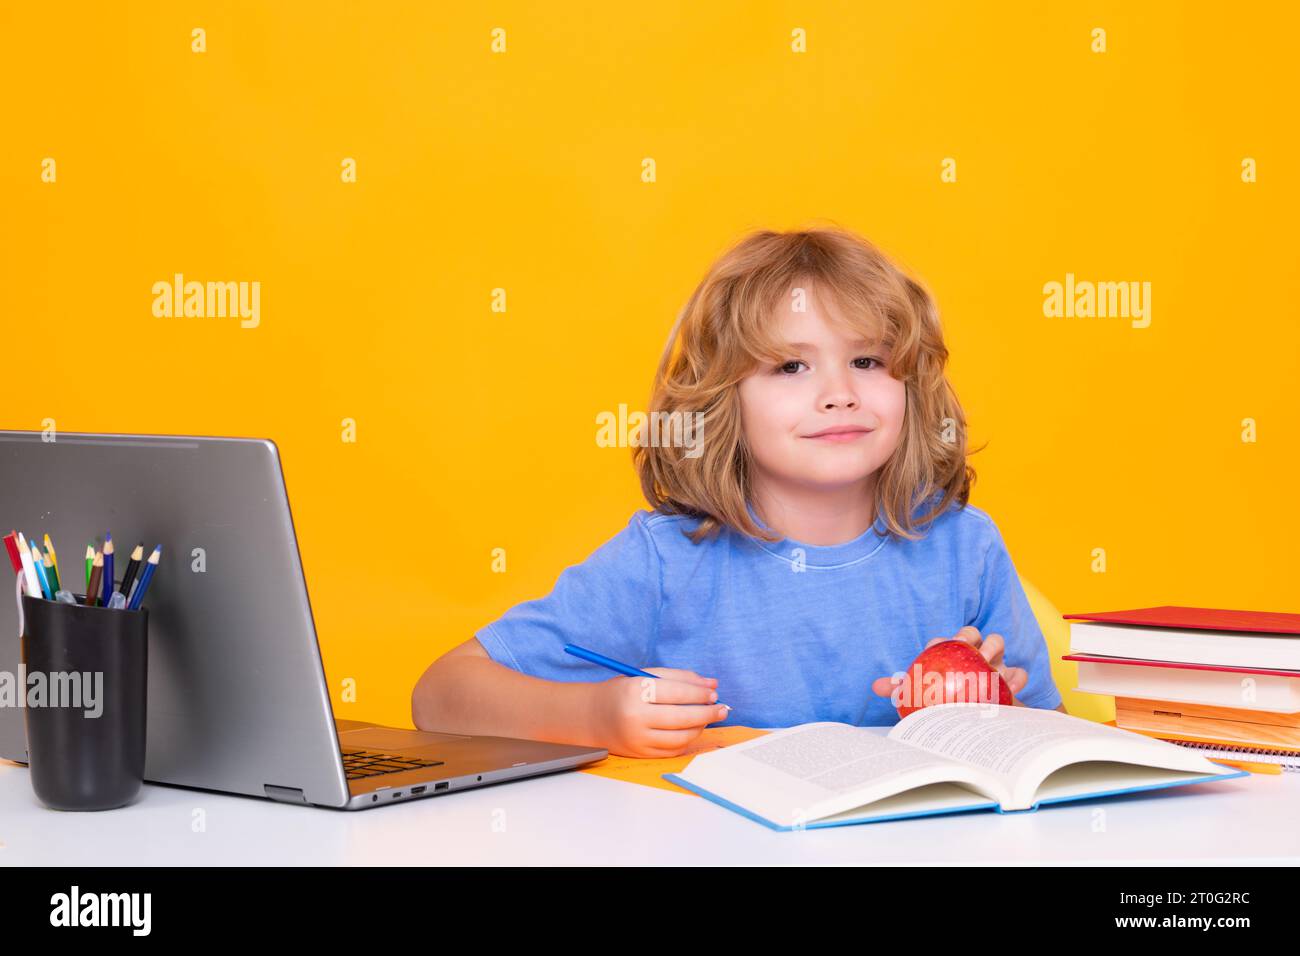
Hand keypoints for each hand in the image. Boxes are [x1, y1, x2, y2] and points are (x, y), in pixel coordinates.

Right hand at [588, 667, 729, 757]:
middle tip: (722, 708)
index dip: (699, 694)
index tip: (714, 693)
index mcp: (634, 691)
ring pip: (680, 736)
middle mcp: (635, 716)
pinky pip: (672, 749)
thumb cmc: (622, 692)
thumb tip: (711, 684)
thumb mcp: (644, 676)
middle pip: (681, 717)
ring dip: (700, 727)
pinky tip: (693, 729)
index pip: (676, 692)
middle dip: (707, 712)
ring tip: (708, 717)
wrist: (592, 716)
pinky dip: (687, 740)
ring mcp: (637, 738)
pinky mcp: (640, 753)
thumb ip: (679, 677)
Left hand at [870, 625, 1028, 706]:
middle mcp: (971, 653)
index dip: (941, 640)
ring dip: (994, 648)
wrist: (977, 724)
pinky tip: (1010, 686)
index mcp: (950, 654)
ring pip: (997, 643)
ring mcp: (992, 663)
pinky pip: (1018, 672)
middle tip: (966, 647)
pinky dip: (1017, 676)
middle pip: (972, 633)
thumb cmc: (947, 704)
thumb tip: (876, 686)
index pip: (944, 640)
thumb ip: (901, 690)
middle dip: (970, 636)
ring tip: (989, 662)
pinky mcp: (1011, 679)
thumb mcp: (923, 698)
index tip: (938, 644)